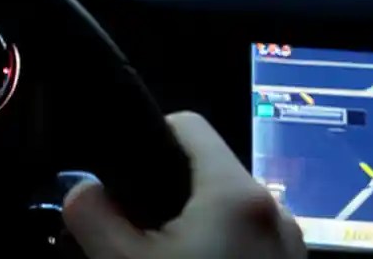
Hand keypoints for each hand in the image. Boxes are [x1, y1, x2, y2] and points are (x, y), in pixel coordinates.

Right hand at [63, 111, 305, 258]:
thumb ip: (90, 214)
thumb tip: (83, 192)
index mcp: (235, 193)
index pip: (185, 125)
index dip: (145, 141)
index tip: (121, 177)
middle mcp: (274, 211)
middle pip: (203, 174)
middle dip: (163, 198)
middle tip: (133, 239)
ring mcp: (289, 247)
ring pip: (223, 214)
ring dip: (189, 231)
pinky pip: (243, 245)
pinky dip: (214, 254)